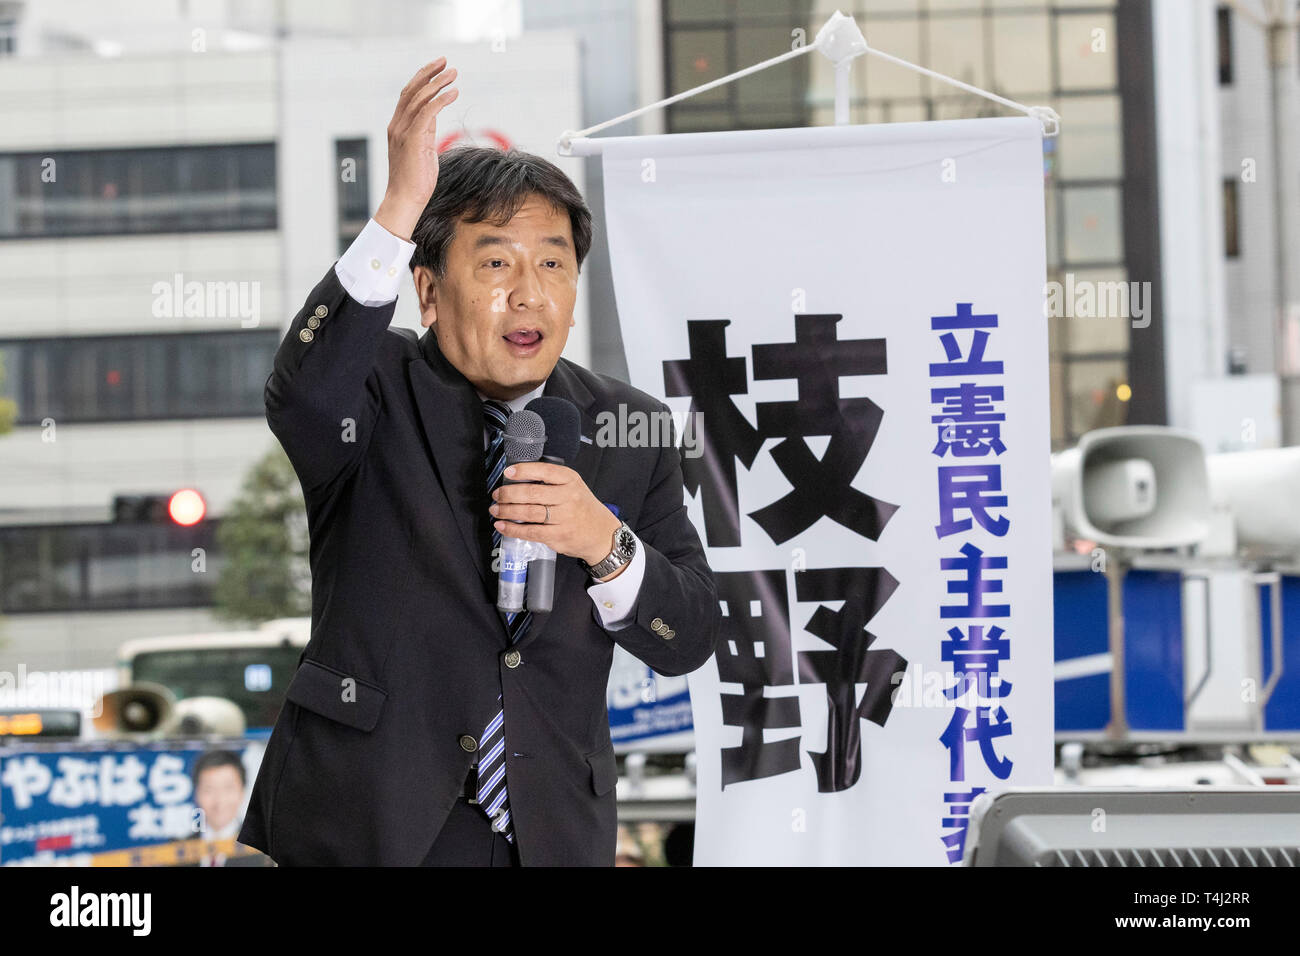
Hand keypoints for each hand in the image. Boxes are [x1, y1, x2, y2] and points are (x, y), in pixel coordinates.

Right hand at [374, 57, 459, 239]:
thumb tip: (433, 119)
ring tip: (454, 73)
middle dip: (429, 73)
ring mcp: (403, 132)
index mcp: (398, 127)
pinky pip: (427, 112)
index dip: (422, 78)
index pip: (408, 95)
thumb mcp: (422, 150)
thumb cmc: (416, 181)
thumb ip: (424, 132)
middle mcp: (397, 125)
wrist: (405, 200)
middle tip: (446, 61)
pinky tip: (453, 92)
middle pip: (412, 90)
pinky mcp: (413, 140)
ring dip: (438, 82)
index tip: (437, 68)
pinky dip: (440, 99)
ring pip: (419, 98)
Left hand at [490, 462, 621, 568]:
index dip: (523, 470)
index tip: (508, 472)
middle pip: (532, 493)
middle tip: (497, 494)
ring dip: (507, 511)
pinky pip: (531, 532)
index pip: (544, 471)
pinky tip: (503, 526)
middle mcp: (568, 497)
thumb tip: (518, 480)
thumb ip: (551, 482)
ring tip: (496, 510)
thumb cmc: (583, 509)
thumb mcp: (574, 487)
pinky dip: (513, 529)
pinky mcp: (558, 536)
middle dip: (509, 493)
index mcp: (571, 480)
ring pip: (529, 512)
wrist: (602, 534)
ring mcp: (564, 518)